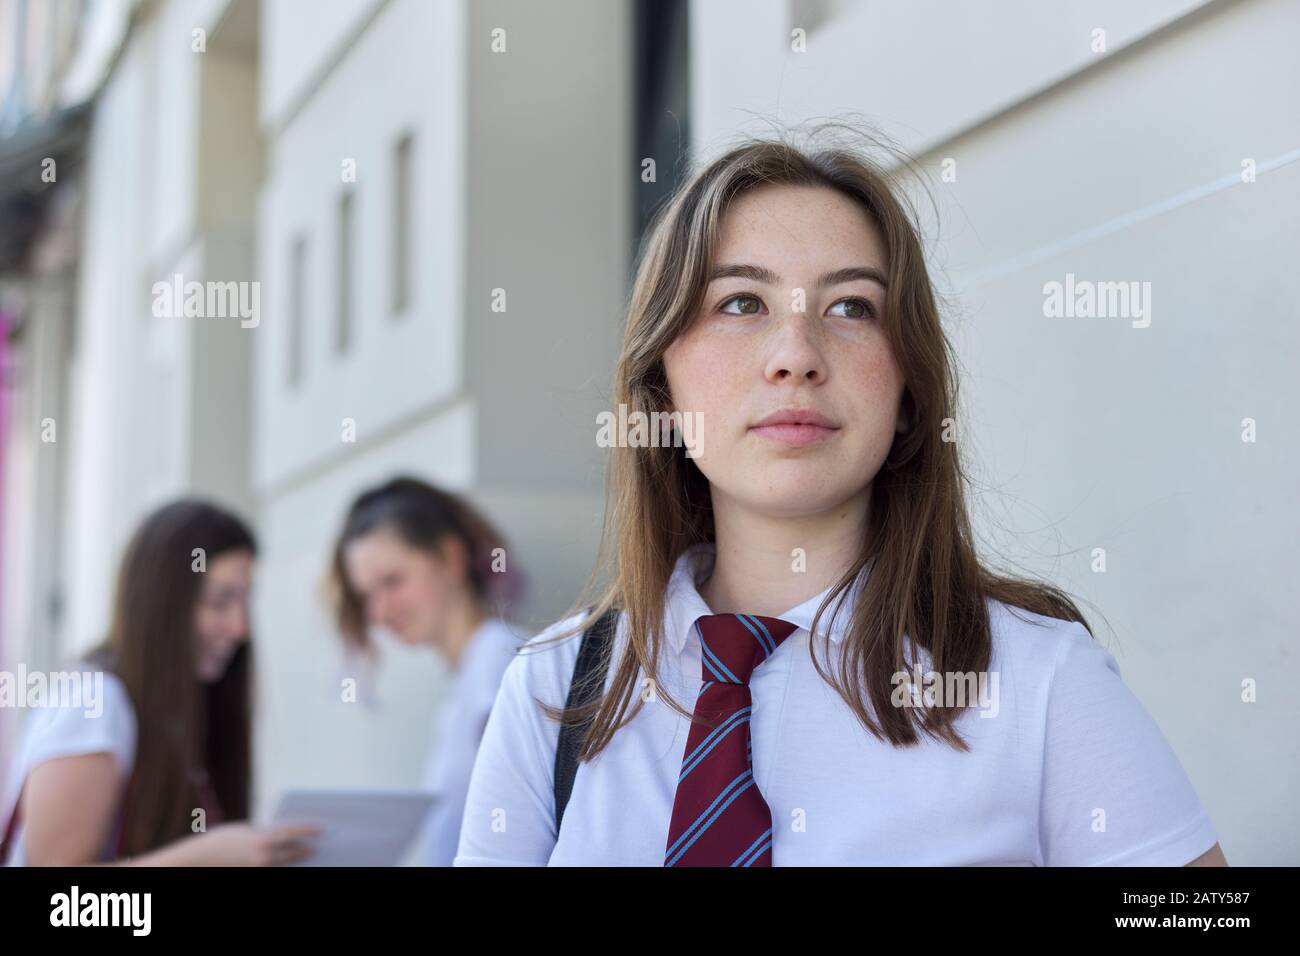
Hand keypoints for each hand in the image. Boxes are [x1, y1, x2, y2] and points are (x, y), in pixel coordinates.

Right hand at [179, 822, 321, 865]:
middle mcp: (263, 856)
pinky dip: (278, 865)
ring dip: (294, 859)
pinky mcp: (253, 874)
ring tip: (304, 855)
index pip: (294, 832)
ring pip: (283, 863)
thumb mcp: (245, 830)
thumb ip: (264, 832)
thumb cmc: (221, 840)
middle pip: (293, 852)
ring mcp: (259, 869)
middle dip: (306, 850)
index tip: (323, 828)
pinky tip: (284, 862)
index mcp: (263, 839)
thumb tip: (282, 835)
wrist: (198, 860)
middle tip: (317, 848)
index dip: (310, 830)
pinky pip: (271, 869)